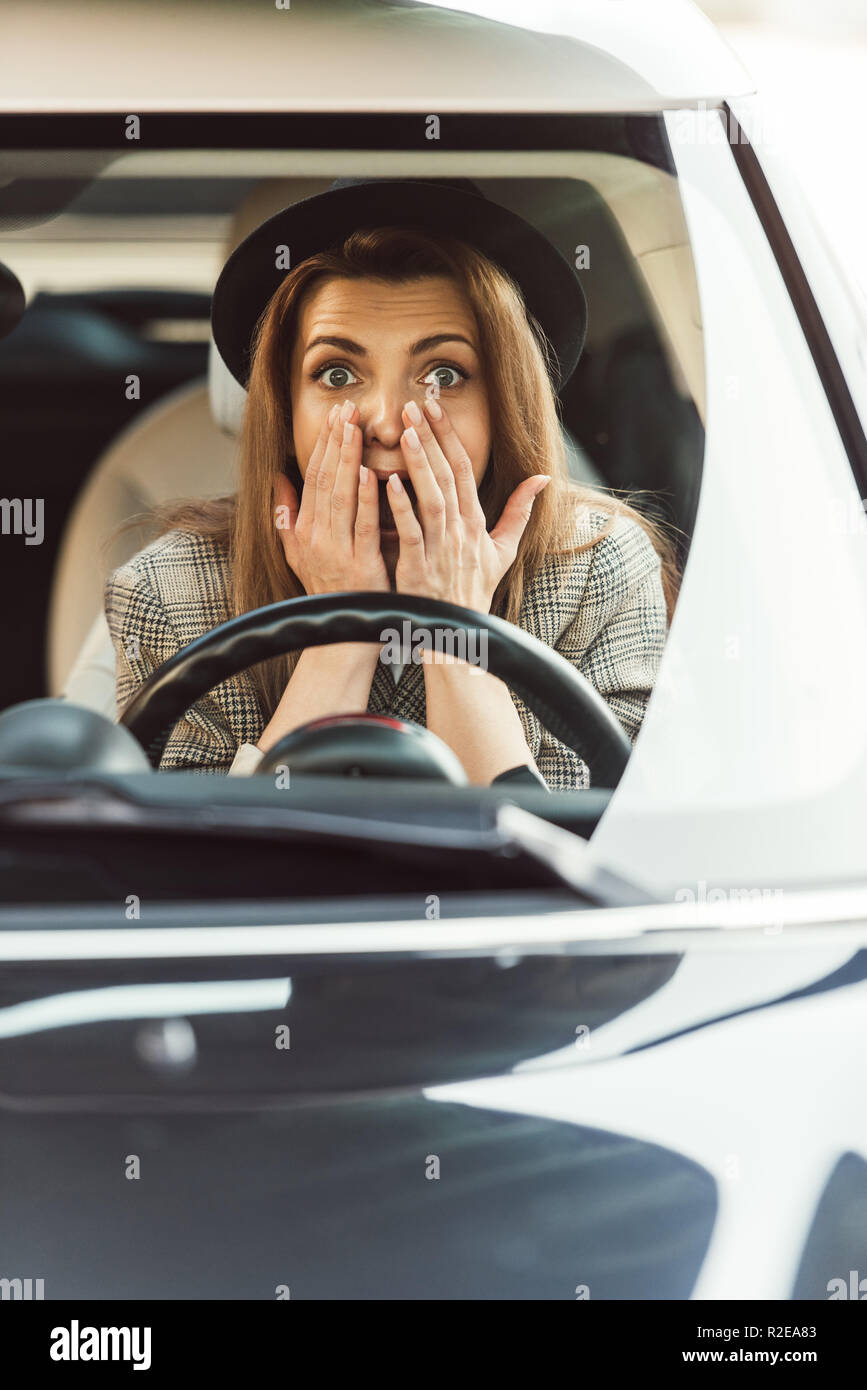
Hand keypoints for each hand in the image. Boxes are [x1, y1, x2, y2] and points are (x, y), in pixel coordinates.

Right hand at [275, 399, 388, 595]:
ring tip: (355, 429)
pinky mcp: (361, 566)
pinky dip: (366, 500)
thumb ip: (287, 517)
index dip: (322, 445)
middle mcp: (317, 538)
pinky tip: (371, 473)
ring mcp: (338, 551)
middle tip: (347, 409)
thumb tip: (277, 481)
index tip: (334, 417)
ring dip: (348, 460)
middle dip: (335, 442)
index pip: (312, 478)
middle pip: (325, 480)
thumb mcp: (298, 555)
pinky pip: (364, 526)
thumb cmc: (327, 592)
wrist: (342, 635)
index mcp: (305, 531)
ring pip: (341, 497)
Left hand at [385, 398, 550, 612]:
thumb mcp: (503, 550)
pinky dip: (402, 508)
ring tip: (406, 432)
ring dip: (420, 464)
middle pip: (447, 475)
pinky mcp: (421, 568)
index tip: (434, 404)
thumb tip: (543, 480)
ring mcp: (441, 549)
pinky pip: (413, 533)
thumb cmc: (475, 590)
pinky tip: (389, 483)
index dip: (449, 435)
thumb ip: (519, 512)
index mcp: (476, 522)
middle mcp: (461, 531)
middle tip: (414, 404)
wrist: (460, 632)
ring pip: (432, 498)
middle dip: (432, 437)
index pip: (463, 468)